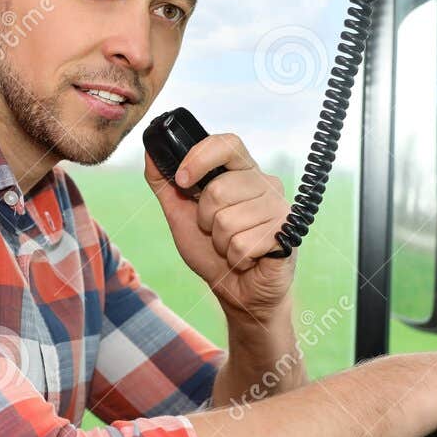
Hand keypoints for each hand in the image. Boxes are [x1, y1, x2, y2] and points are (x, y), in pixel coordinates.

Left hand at [144, 132, 294, 318]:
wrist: (239, 292)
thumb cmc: (212, 251)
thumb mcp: (180, 214)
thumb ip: (165, 183)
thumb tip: (150, 150)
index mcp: (241, 171)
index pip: (226, 144)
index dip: (199, 158)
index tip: (182, 181)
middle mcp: (265, 183)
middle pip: (218, 189)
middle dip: (206, 220)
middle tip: (217, 232)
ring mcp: (278, 206)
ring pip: (228, 220)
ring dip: (221, 243)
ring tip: (233, 247)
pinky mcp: (286, 232)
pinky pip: (243, 244)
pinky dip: (236, 258)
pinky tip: (248, 259)